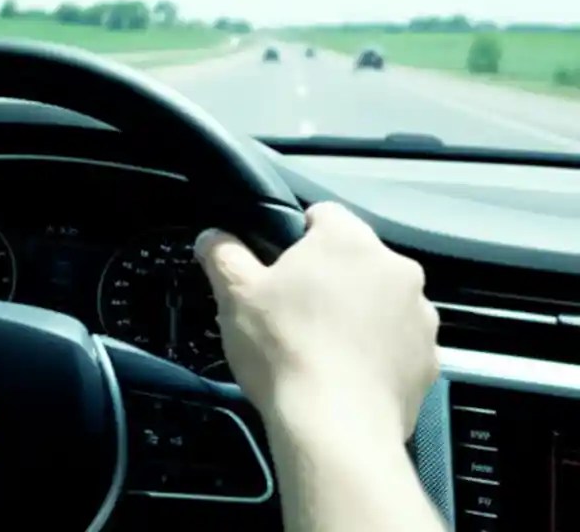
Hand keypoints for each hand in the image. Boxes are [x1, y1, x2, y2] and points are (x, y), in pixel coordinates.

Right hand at [195, 202, 437, 441]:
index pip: (323, 215)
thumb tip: (213, 237)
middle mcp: (395, 268)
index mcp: (348, 240)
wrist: (335, 427)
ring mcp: (420, 316)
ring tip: (323, 349)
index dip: (296, 238)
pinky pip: (398, 344)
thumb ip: (222, 254)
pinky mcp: (428, 359)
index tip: (278, 270)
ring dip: (358, 314)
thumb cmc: (283, 348)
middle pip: (355, 260)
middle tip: (295, 312)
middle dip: (330, 279)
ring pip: (381, 302)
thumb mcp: (235, 294)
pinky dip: (377, 353)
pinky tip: (348, 375)